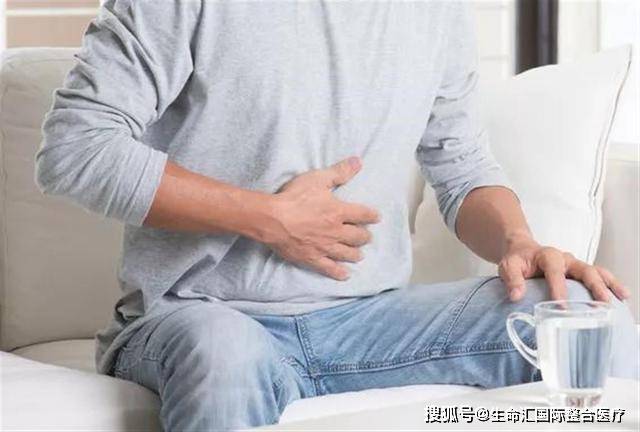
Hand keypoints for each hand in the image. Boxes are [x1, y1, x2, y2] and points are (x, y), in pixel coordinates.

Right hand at [265, 157, 379, 279]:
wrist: (272, 219)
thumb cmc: (294, 197)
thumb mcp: (317, 178)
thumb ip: (339, 172)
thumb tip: (357, 162)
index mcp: (339, 212)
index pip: (362, 214)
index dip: (371, 216)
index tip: (377, 217)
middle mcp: (336, 231)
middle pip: (357, 237)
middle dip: (364, 237)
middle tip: (367, 237)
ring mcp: (324, 247)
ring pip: (346, 253)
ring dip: (355, 254)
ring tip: (359, 255)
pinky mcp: (312, 258)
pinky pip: (329, 268)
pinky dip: (338, 272)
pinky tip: (345, 275)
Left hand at [498, 238, 630, 301]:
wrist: (522, 250)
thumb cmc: (517, 259)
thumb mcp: (508, 266)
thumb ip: (512, 279)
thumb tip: (516, 296)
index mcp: (548, 256)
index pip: (555, 271)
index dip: (559, 287)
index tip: (562, 305)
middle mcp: (565, 259)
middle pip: (584, 270)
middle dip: (594, 286)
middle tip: (603, 302)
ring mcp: (575, 265)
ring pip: (596, 272)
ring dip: (609, 284)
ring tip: (621, 298)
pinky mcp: (580, 272)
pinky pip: (598, 276)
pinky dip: (610, 284)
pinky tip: (621, 296)